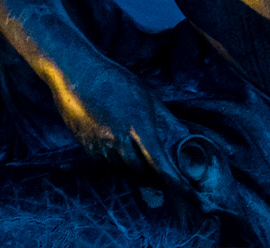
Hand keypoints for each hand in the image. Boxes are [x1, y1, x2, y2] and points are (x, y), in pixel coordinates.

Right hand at [50, 58, 194, 189]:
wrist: (74, 72)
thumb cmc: (113, 79)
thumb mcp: (146, 96)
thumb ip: (166, 121)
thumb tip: (185, 139)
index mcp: (137, 127)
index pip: (162, 166)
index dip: (180, 185)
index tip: (194, 198)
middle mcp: (118, 141)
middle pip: (144, 174)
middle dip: (158, 178)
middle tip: (168, 176)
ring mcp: (99, 146)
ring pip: (125, 173)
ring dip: (138, 172)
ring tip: (143, 159)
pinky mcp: (87, 148)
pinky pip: (108, 167)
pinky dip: (120, 166)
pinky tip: (123, 152)